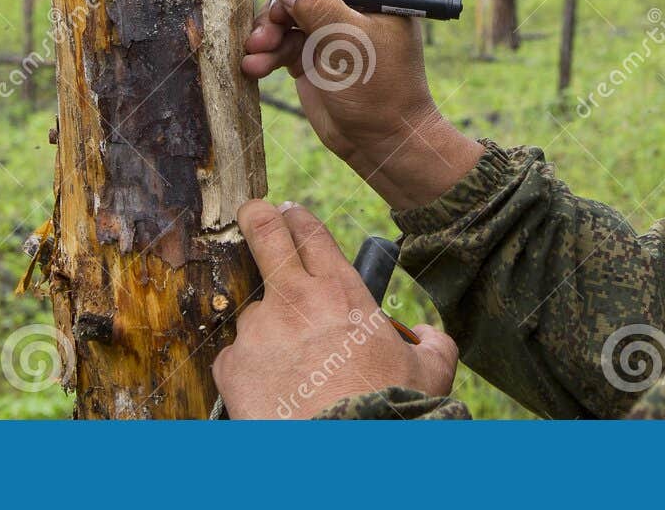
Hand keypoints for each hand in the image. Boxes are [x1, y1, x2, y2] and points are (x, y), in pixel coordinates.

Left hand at [212, 200, 457, 418]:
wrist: (344, 452)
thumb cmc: (388, 410)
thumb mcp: (429, 372)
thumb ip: (432, 343)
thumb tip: (425, 335)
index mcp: (341, 290)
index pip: (310, 232)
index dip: (297, 217)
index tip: (289, 213)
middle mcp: (294, 300)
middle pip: (265, 234)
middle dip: (257, 217)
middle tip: (254, 211)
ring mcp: (258, 330)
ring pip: (254, 313)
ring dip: (267, 328)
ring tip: (289, 365)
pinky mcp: (232, 365)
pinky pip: (236, 357)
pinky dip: (249, 368)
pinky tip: (271, 390)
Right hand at [240, 0, 481, 208]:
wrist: (380, 143)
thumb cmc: (379, 91)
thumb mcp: (349, 42)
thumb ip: (319, 6)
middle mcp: (355, 4)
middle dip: (283, 0)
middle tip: (272, 22)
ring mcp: (333, 29)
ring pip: (290, 11)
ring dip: (268, 29)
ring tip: (257, 50)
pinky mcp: (313, 55)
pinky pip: (283, 42)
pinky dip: (268, 52)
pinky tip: (255, 67)